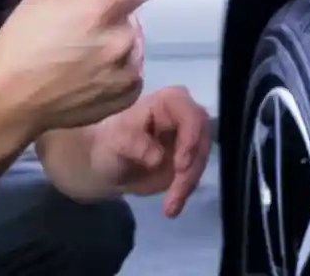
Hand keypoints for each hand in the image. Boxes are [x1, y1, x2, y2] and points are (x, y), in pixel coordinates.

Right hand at [0, 0, 165, 138]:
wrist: (9, 100)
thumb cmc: (21, 43)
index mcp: (101, 10)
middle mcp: (122, 39)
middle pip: (135, 15)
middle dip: (116, 14)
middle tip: (85, 26)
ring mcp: (128, 69)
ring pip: (135, 42)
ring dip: (117, 42)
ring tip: (83, 53)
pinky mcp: (129, 93)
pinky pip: (133, 70)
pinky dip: (117, 68)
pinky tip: (89, 73)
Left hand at [87, 86, 212, 217]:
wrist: (108, 164)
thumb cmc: (110, 142)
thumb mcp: (116, 140)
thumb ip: (134, 142)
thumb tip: (158, 157)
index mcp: (169, 101)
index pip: (190, 113)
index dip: (191, 138)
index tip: (181, 165)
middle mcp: (185, 116)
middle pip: (201, 140)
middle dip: (191, 168)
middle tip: (177, 191)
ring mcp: (190, 138)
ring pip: (200, 160)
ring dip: (187, 184)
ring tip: (169, 207)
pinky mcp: (190, 160)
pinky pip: (194, 175)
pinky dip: (184, 192)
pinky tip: (172, 208)